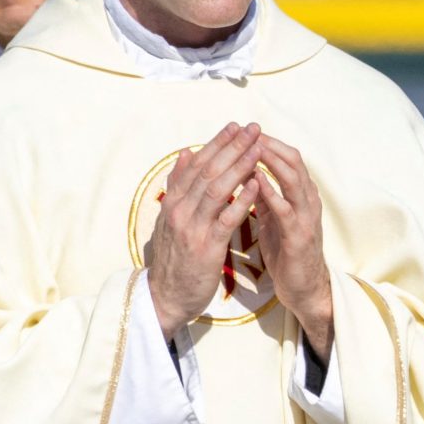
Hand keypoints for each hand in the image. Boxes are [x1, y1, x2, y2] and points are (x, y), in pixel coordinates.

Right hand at [144, 123, 264, 339]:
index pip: (197, 164)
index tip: (236, 127)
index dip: (218, 143)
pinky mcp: (206, 247)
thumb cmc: (174, 257)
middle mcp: (180, 211)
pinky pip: (226, 218)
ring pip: (217, 189)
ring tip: (258, 148)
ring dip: (239, 166)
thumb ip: (179, 186)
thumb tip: (186, 152)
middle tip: (253, 129)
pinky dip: (242, 199)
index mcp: (173, 202)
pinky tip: (257, 183)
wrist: (166, 297)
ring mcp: (192, 228)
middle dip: (232, 147)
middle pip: (208, 171)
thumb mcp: (171, 218)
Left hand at [255, 136, 332, 363]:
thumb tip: (247, 171)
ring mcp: (306, 216)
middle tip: (247, 131)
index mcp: (300, 193)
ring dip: (272, 161)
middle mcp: (308, 199)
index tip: (244, 130)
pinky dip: (272, 193)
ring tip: (253, 147)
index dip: (267, 141)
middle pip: (293, 160)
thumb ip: (264, 195)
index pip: (286, 157)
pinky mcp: (300, 236)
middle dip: (270, 144)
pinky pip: (286, 210)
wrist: (304, 288)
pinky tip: (256, 183)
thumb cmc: (286, 251)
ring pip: (294, 179)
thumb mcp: (274, 217)